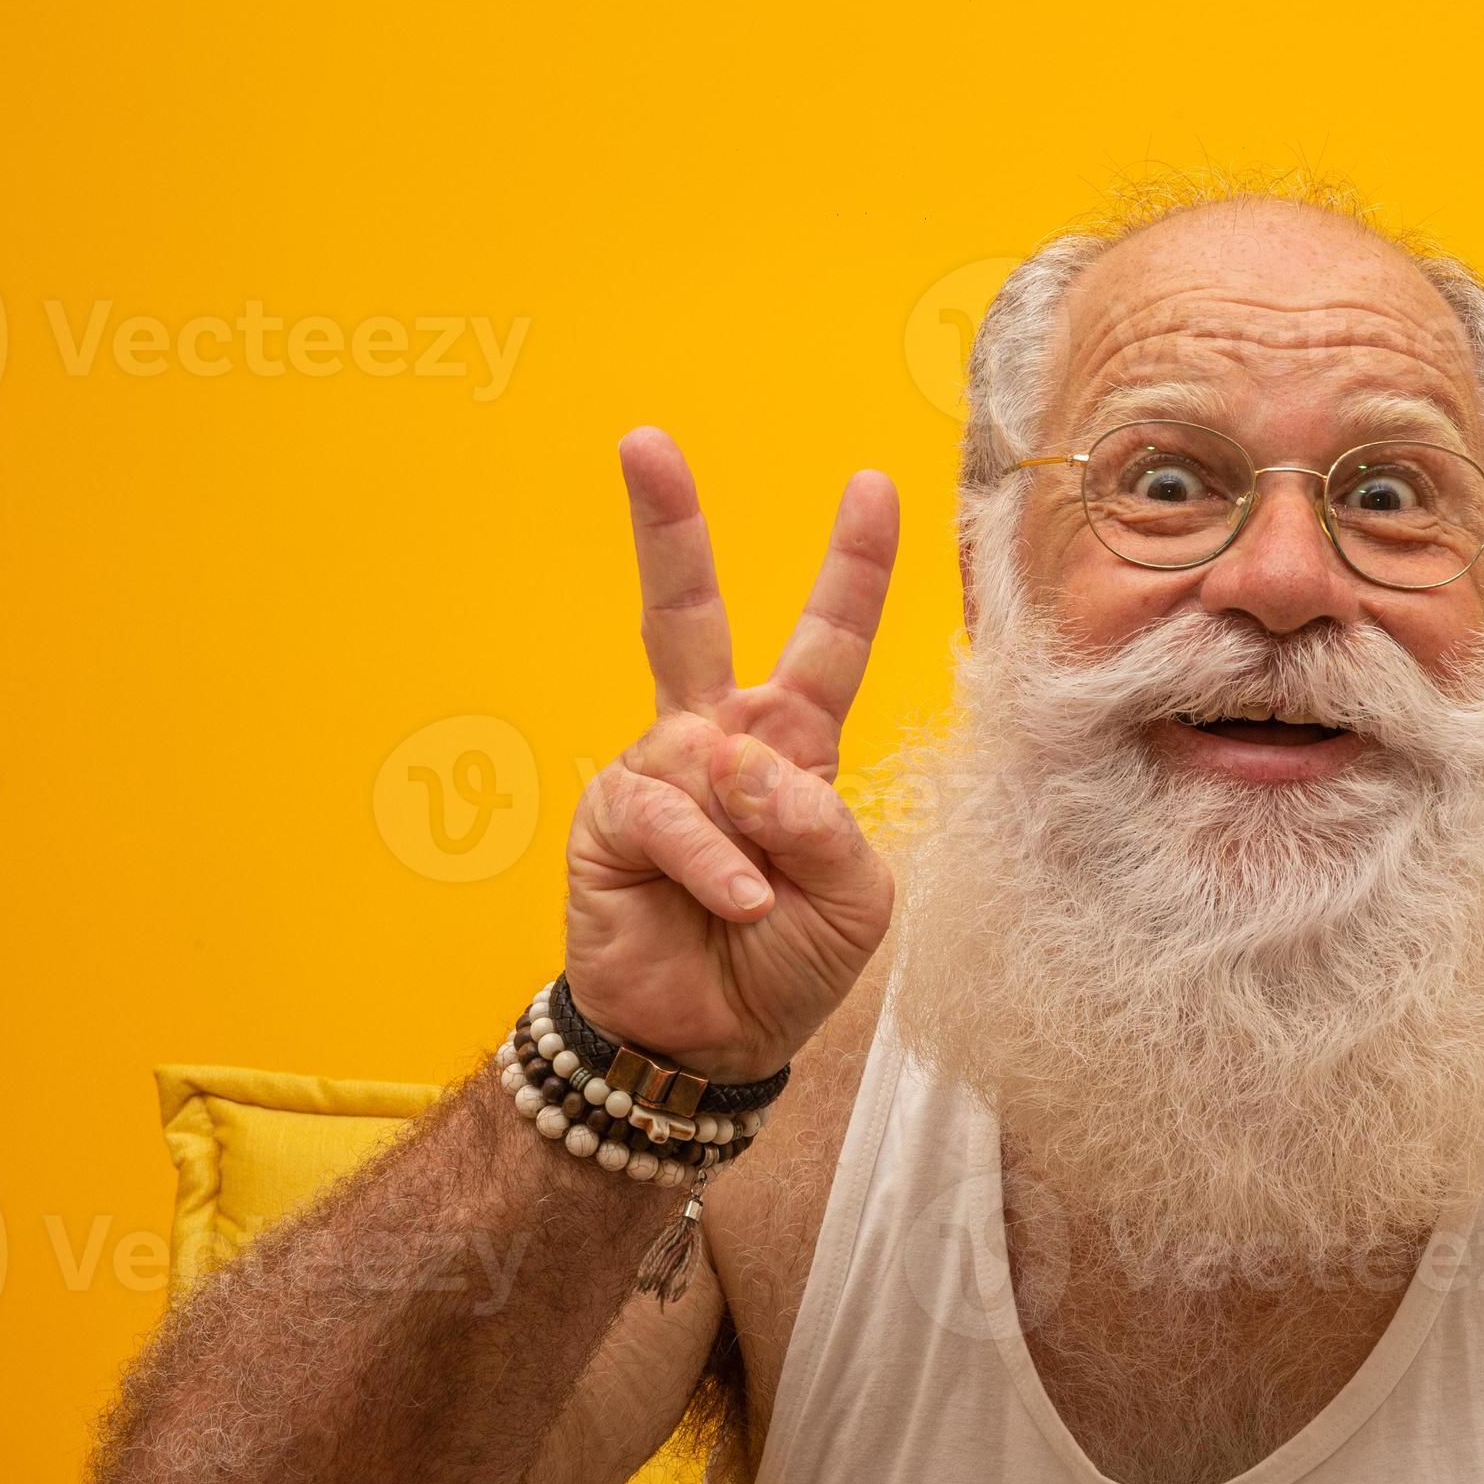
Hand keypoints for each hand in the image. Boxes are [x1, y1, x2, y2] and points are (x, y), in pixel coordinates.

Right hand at [563, 428, 900, 1079]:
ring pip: (713, 757)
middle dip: (666, 525)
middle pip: (690, 613)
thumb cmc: (786, 963)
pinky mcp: (611, 817)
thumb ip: (826, 826)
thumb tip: (748, 764)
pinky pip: (675, 815)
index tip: (872, 484)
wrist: (704, 1043)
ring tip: (756, 905)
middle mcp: (718, 740)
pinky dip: (715, 865)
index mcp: (791, 744)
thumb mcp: (852, 899)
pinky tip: (733, 903)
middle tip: (642, 441)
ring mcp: (657, 771)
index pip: (828, 640)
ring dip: (752, 838)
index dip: (854, 566)